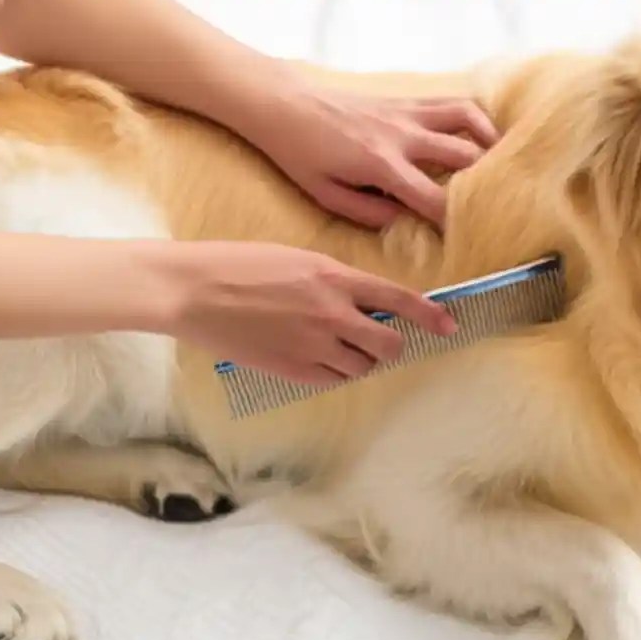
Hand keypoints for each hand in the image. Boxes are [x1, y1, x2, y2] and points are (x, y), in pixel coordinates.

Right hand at [159, 241, 456, 384]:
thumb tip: (363, 301)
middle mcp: (331, 313)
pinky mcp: (291, 369)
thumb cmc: (238, 265)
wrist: (192, 290)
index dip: (429, 315)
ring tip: (336, 347)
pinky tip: (316, 359)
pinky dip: (334, 373)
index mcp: (334, 277)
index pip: (398, 299)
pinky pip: (332, 380)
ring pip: (362, 366)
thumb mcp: (296, 259)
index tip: (448, 324)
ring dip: (360, 360)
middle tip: (376, 339)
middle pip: (388, 342)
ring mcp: (312, 344)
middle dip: (389, 343)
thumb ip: (334, 281)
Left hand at [236, 76, 499, 228]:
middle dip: (484, 182)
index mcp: (382, 166)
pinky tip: (480, 134)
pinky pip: (452, 103)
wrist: (285, 105)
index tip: (465, 238)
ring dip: (489, 141)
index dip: (454, 223)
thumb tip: (406, 222)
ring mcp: (407, 113)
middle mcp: (403, 137)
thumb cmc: (301, 155)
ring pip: (467, 119)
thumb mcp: (327, 196)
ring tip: (500, 163)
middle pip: (463, 157)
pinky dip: (474, 117)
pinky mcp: (406, 100)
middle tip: (494, 202)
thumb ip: (370, 214)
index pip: (433, 200)